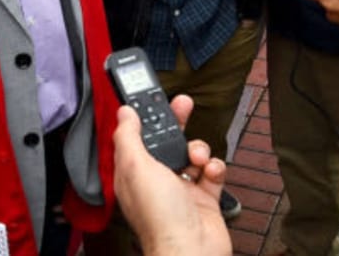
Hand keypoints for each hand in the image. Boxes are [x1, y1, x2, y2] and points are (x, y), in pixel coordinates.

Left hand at [113, 96, 230, 255]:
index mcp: (134, 174)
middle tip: (184, 104)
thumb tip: (123, 113)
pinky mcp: (204, 198)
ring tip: (197, 158)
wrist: (192, 250)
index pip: (136, 138)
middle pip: (166, 142)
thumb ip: (129, 137)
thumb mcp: (136, 168)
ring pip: (192, 154)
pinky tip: (210, 173)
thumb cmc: (160, 217)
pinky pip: (212, 172)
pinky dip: (214, 168)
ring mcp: (181, 190)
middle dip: (176, 123)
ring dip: (198, 149)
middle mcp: (156, 181)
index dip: (144, 117)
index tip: (151, 97)